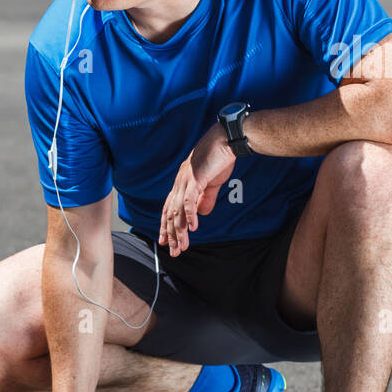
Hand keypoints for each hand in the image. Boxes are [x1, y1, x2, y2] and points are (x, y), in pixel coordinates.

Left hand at [159, 124, 236, 256]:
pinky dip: (189, 215)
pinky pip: (190, 200)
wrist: (226, 140)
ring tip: (182, 246)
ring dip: (180, 230)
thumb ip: (205, 198)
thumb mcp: (211, 183)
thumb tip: (201, 214)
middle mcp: (179, 183)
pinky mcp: (195, 178)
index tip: (165, 241)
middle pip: (170, 213)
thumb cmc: (219, 159)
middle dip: (171, 234)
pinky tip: (192, 228)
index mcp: (182, 184)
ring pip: (178, 211)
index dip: (166, 226)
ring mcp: (186, 181)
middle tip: (173, 251)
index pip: (169, 208)